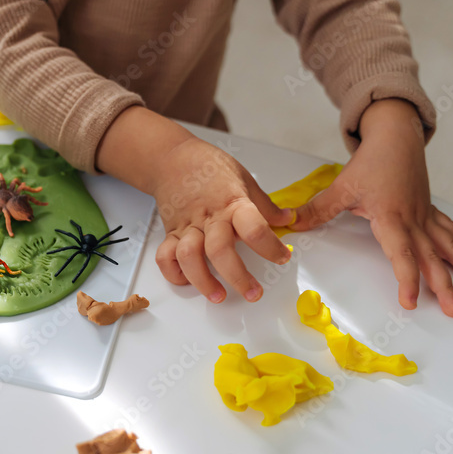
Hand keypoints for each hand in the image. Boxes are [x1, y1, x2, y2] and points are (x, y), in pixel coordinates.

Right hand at [95, 106, 293, 302]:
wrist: (171, 158)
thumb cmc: (208, 166)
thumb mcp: (244, 179)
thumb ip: (264, 205)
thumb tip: (287, 219)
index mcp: (231, 202)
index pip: (253, 227)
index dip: (270, 247)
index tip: (282, 257)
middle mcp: (208, 216)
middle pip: (220, 249)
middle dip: (237, 276)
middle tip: (252, 293)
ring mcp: (186, 226)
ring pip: (189, 256)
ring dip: (202, 280)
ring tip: (218, 296)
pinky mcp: (169, 232)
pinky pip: (165, 256)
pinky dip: (173, 272)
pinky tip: (187, 281)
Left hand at [292, 99, 452, 316]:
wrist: (395, 135)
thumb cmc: (370, 162)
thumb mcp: (340, 187)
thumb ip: (316, 210)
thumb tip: (287, 223)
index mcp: (391, 217)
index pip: (401, 254)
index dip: (407, 278)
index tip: (411, 301)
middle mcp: (413, 219)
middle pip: (432, 257)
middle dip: (446, 285)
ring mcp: (425, 215)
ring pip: (450, 246)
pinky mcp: (430, 210)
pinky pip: (452, 232)